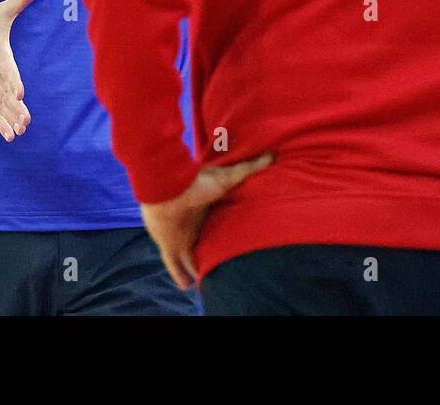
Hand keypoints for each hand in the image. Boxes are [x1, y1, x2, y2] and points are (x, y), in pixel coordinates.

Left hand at [141, 153, 273, 289]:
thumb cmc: (196, 182)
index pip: (214, 224)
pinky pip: (175, 266)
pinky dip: (180, 276)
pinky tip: (188, 286)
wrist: (167, 188)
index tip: (233, 240)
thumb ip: (249, 168)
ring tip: (206, 278)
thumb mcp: (228, 177)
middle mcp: (192, 225)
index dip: (220, 232)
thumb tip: (272, 154)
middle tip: (222, 262)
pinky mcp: (169, 247)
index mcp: (205, 211)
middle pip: (202, 242)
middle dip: (209, 251)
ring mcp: (180, 237)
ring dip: (195, 266)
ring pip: (189, 257)